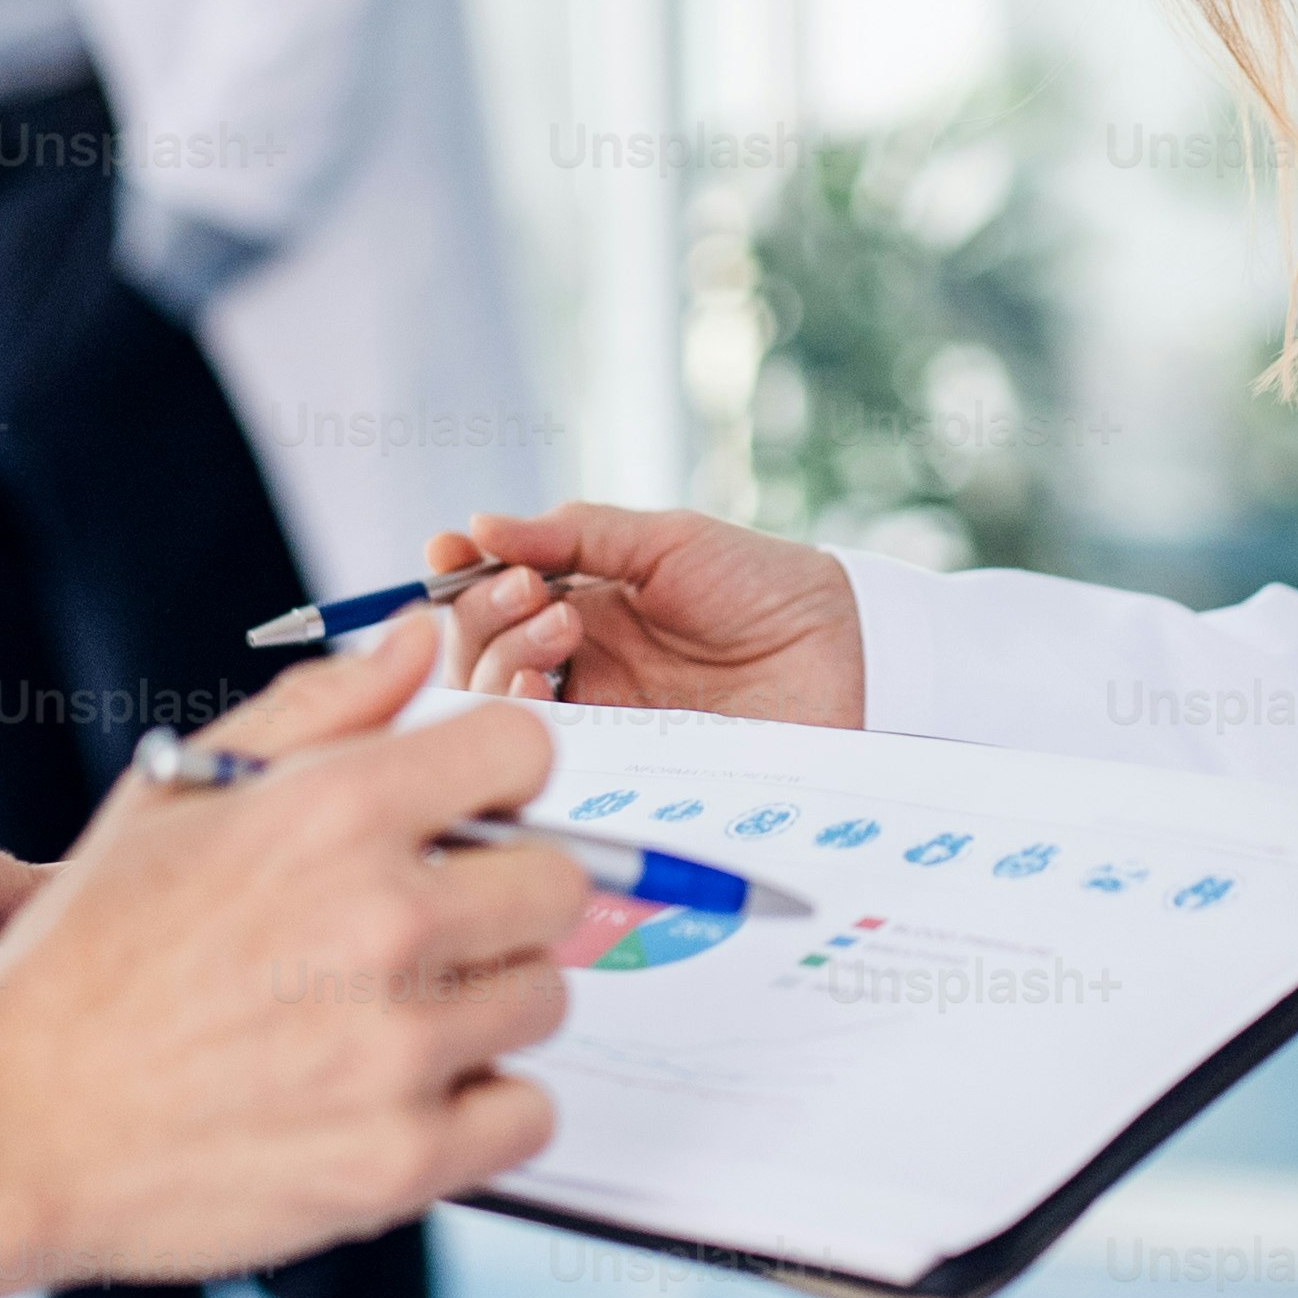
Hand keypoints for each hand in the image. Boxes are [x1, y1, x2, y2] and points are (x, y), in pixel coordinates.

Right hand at [0, 615, 585, 1297]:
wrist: (11, 1123)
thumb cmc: (89, 954)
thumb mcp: (178, 794)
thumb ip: (318, 708)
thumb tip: (419, 636)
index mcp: (332, 812)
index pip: (524, 751)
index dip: (495, 782)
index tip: (461, 820)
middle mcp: (382, 919)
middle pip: (561, 884)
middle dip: (505, 897)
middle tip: (428, 929)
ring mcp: (398, 1049)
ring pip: (543, 999)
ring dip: (484, 1005)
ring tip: (388, 1016)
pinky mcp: (401, 1161)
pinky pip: (526, 1115)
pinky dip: (478, 1111)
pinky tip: (400, 1094)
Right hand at [435, 504, 863, 724]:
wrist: (847, 652)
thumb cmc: (764, 586)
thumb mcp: (667, 542)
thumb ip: (576, 536)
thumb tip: (479, 528)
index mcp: (580, 607)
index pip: (488, 603)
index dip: (461, 583)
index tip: (451, 558)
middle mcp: (575, 668)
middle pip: (478, 657)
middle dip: (485, 617)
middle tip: (535, 593)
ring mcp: (596, 721)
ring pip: (499, 707)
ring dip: (500, 660)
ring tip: (558, 627)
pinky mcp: (620, 769)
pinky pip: (548, 755)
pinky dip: (524, 717)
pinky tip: (540, 684)